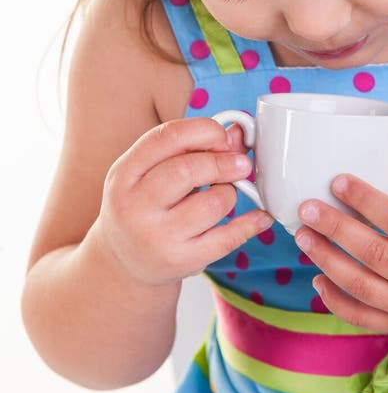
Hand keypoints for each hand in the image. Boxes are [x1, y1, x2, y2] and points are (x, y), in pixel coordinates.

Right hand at [95, 118, 272, 285]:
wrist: (124, 262)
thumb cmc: (145, 205)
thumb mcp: (154, 171)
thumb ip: (193, 148)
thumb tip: (238, 132)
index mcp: (125, 173)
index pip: (168, 137)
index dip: (205, 130)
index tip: (222, 137)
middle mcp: (134, 206)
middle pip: (187, 170)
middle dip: (223, 162)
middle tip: (240, 164)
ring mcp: (156, 237)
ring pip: (212, 204)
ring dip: (230, 193)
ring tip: (225, 194)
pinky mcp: (179, 261)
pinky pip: (226, 239)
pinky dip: (250, 224)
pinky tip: (259, 215)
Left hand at [295, 162, 387, 345]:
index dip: (366, 200)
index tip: (338, 180)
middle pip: (374, 254)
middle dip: (336, 229)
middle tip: (306, 207)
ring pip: (363, 288)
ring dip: (327, 262)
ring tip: (303, 237)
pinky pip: (366, 320)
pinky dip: (337, 303)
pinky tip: (317, 281)